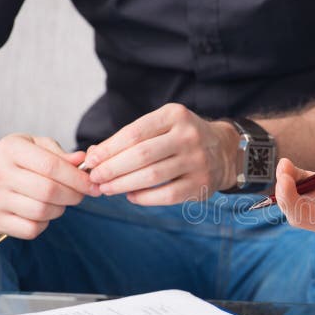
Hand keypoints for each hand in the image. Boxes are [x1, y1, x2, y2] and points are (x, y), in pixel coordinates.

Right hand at [0, 134, 95, 238]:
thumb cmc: (17, 159)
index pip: (51, 166)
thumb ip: (60, 154)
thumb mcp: (36, 146)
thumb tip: (82, 160)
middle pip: (48, 191)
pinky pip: (31, 229)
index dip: (78, 178)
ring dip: (60, 209)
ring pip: (41, 211)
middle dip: (73, 195)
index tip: (93, 185)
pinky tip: (42, 213)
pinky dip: (44, 224)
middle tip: (81, 195)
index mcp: (10, 149)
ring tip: (60, 201)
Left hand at [84, 103, 238, 205]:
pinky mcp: (202, 184)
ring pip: (152, 176)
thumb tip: (93, 156)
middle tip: (95, 178)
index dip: (109, 149)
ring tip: (106, 189)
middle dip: (112, 168)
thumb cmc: (180, 138)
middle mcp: (188, 136)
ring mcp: (197, 161)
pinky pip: (166, 195)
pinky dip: (144, 198)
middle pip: (141, 155)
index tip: (91, 161)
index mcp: (174, 116)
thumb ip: (129, 138)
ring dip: (123, 185)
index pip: (134, 133)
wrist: (223, 151)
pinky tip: (131, 197)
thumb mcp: (161, 126)